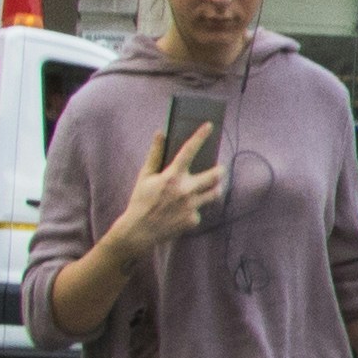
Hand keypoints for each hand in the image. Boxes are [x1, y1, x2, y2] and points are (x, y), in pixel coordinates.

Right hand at [102, 121, 227, 262]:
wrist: (138, 231)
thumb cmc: (140, 201)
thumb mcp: (145, 176)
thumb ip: (155, 154)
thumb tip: (160, 133)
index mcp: (172, 176)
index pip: (189, 150)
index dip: (200, 136)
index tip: (209, 125)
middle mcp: (185, 190)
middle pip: (215, 175)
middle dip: (219, 171)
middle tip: (219, 169)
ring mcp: (191, 206)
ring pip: (214, 193)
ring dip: (214, 189)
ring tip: (211, 187)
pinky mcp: (193, 220)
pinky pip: (200, 210)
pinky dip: (194, 209)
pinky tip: (184, 212)